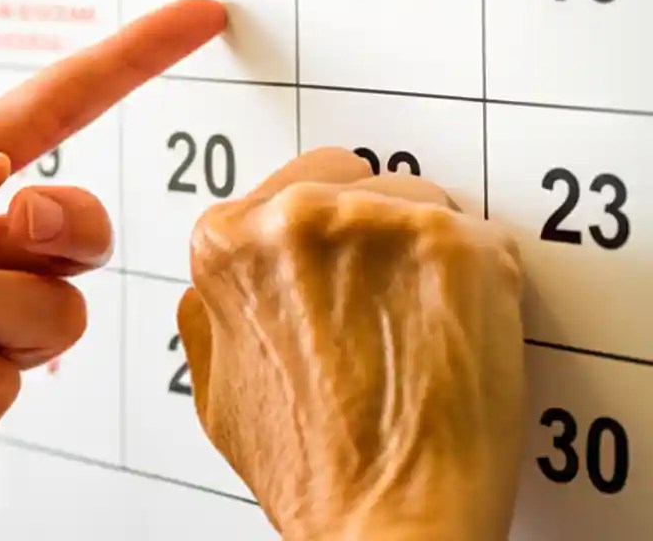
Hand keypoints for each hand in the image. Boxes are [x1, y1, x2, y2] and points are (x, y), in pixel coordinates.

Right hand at [177, 148, 525, 540]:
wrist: (387, 520)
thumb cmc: (310, 469)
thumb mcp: (215, 390)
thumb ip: (210, 314)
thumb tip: (226, 284)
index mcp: (227, 243)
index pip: (292, 187)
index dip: (325, 236)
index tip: (342, 265)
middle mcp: (294, 219)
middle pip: (358, 183)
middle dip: (373, 234)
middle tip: (384, 305)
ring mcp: (377, 224)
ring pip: (420, 203)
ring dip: (425, 254)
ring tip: (418, 329)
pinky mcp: (453, 244)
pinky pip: (480, 235)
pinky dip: (479, 280)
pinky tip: (454, 333)